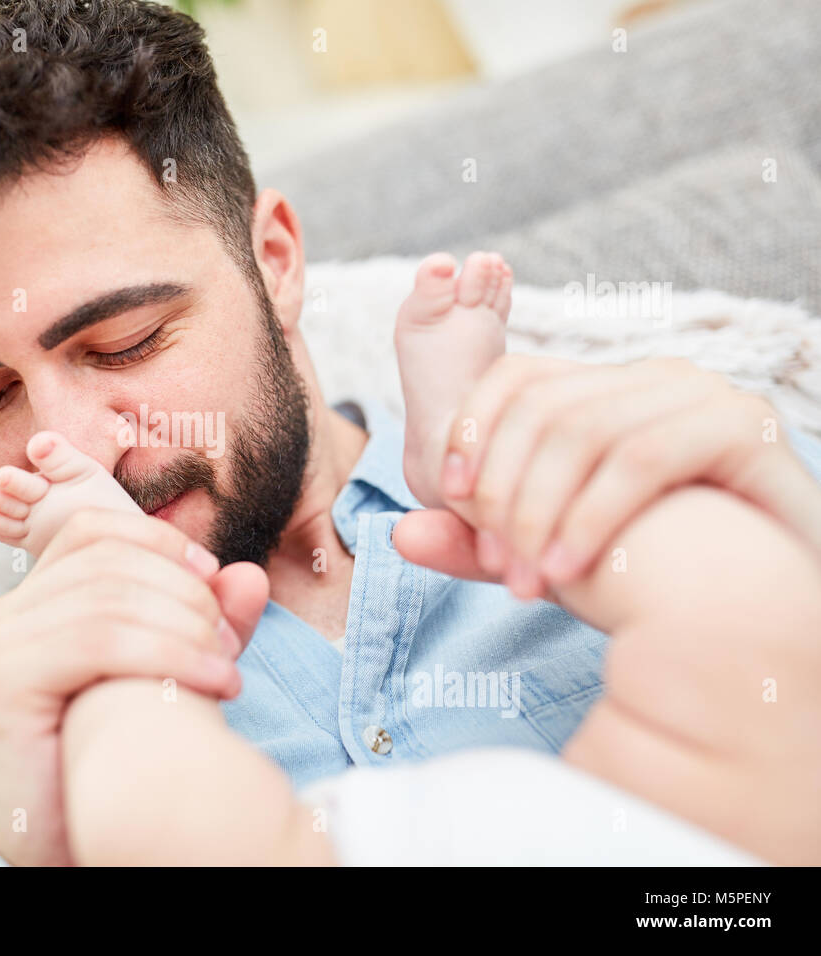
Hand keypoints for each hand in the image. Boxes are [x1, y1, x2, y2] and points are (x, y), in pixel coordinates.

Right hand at [0, 508, 268, 865]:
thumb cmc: (111, 762)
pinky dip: (168, 654)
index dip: (160, 541)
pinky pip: (96, 642)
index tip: (212, 579)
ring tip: (226, 673)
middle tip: (229, 645)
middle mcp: (5, 614)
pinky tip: (212, 684)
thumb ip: (204, 625)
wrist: (62, 844)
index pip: (95, 530)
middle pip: (110, 562)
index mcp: (35, 602)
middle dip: (186, 596)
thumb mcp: (169, 677)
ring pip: (110, 601)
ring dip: (187, 629)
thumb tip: (248, 574)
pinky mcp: (1, 684)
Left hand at [398, 355, 820, 596]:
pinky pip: (641, 459)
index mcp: (603, 392)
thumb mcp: (550, 552)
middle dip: (505, 492)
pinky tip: (572, 575)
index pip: (516, 376)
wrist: (764, 607)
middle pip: (542, 408)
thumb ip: (481, 543)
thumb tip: (398, 533)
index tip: (451, 494)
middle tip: (500, 568)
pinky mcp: (744, 428)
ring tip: (531, 584)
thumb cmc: (654, 572)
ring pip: (584, 431)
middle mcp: (651, 378)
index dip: (473, 426)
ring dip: (542, 514)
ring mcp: (701, 395)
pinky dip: (591, 519)